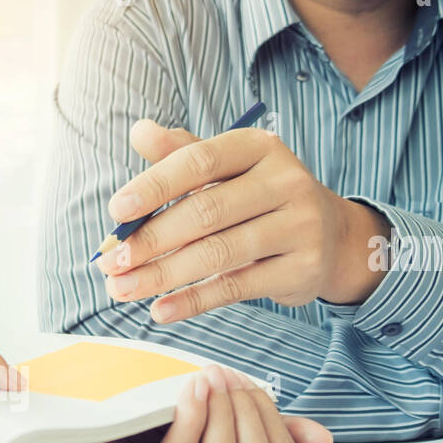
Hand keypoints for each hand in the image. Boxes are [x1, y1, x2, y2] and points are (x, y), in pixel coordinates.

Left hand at [61, 364, 331, 442]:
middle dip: (250, 419)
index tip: (252, 386)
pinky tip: (191, 389)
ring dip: (222, 419)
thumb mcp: (215, 414)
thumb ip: (264, 426)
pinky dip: (191, 421)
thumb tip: (322, 442)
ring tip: (210, 378)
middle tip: (230, 378)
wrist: (85, 409)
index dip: (274, 424)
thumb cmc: (148, 413)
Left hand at [94, 120, 390, 321]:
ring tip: (122, 289)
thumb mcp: (227, 169)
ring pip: (218, 254)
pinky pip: (235, 287)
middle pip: (205, 212)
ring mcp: (299, 225)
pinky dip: (192, 301)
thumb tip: (137, 131)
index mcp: (259, 147)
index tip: (115, 212)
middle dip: (150, 240)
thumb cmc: (259, 198)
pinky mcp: (302, 268)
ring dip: (162, 275)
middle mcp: (285, 181)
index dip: (154, 186)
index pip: (199, 161)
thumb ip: (182, 153)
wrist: (332, 238)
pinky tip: (159, 310)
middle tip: (110, 263)